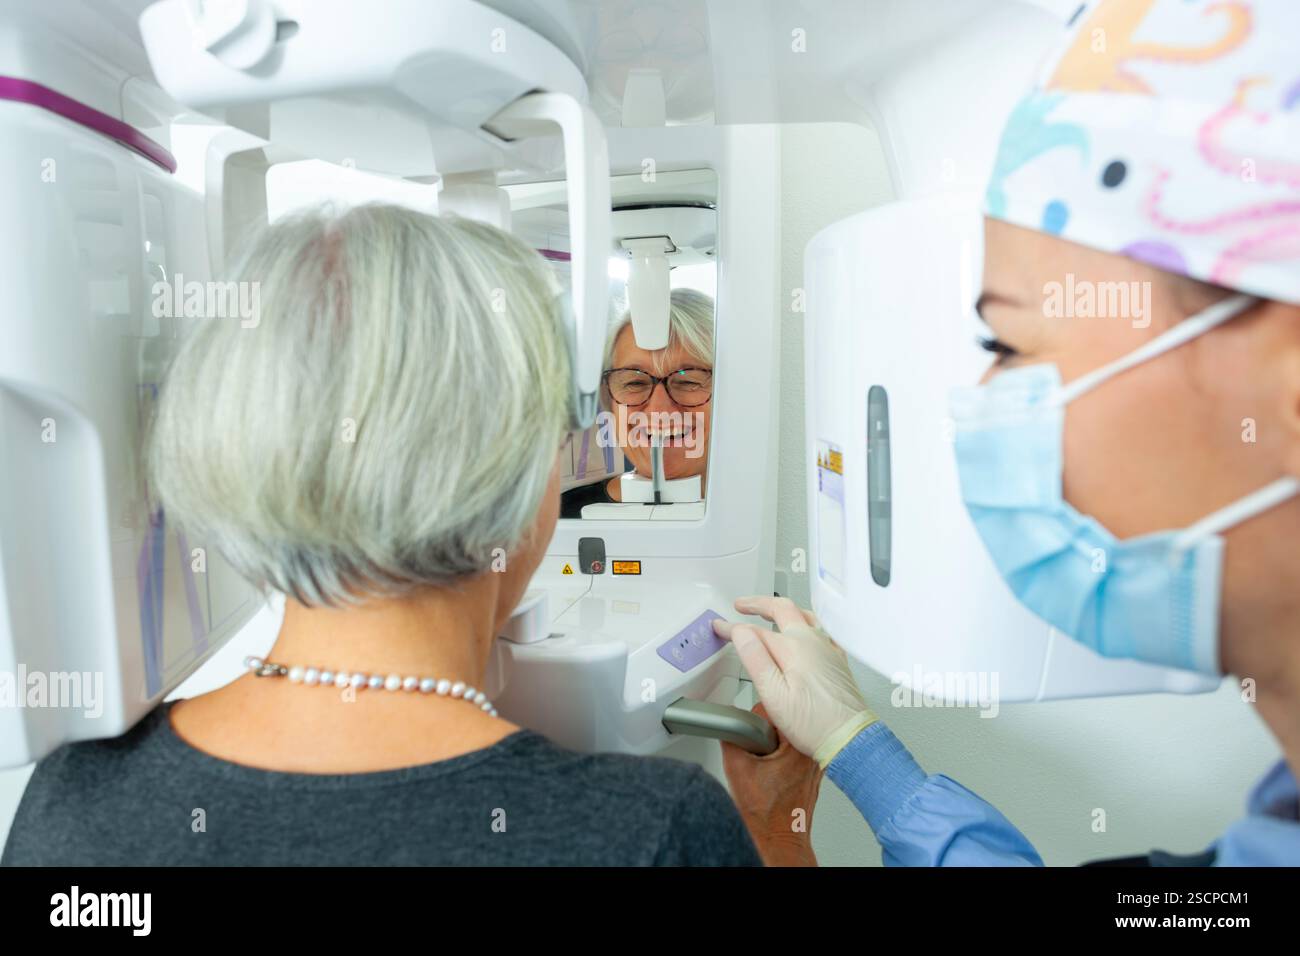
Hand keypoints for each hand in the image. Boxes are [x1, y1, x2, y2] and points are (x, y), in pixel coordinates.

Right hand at [713, 596, 872, 759]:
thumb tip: (741, 632)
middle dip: (759, 604)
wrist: (849, 738)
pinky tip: (807, 630)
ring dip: (783, 609)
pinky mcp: (837, 660)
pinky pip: (822, 629)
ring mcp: (828, 649)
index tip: (720, 627)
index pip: (756, 631)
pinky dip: (808, 622)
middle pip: (783, 610)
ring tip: (770, 611)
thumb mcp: (773, 694)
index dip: (734, 628)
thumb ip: (756, 658)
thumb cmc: (812, 723)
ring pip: (805, 615)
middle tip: (742, 606)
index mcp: (793, 647)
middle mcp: (813, 641)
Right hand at [721, 703, 820, 866]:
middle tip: (755, 753)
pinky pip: (795, 752)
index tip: (748, 733)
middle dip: (763, 733)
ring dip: (773, 744)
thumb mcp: (736, 769)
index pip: (774, 711)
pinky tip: (773, 773)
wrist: (778, 837)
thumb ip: (730, 738)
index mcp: (798, 746)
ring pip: (789, 737)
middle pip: (782, 722)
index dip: (753, 720)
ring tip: (764, 764)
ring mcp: (815, 763)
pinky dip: (782, 756)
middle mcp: (812, 752)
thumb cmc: (766, 814)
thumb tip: (728, 724)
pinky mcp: (813, 772)